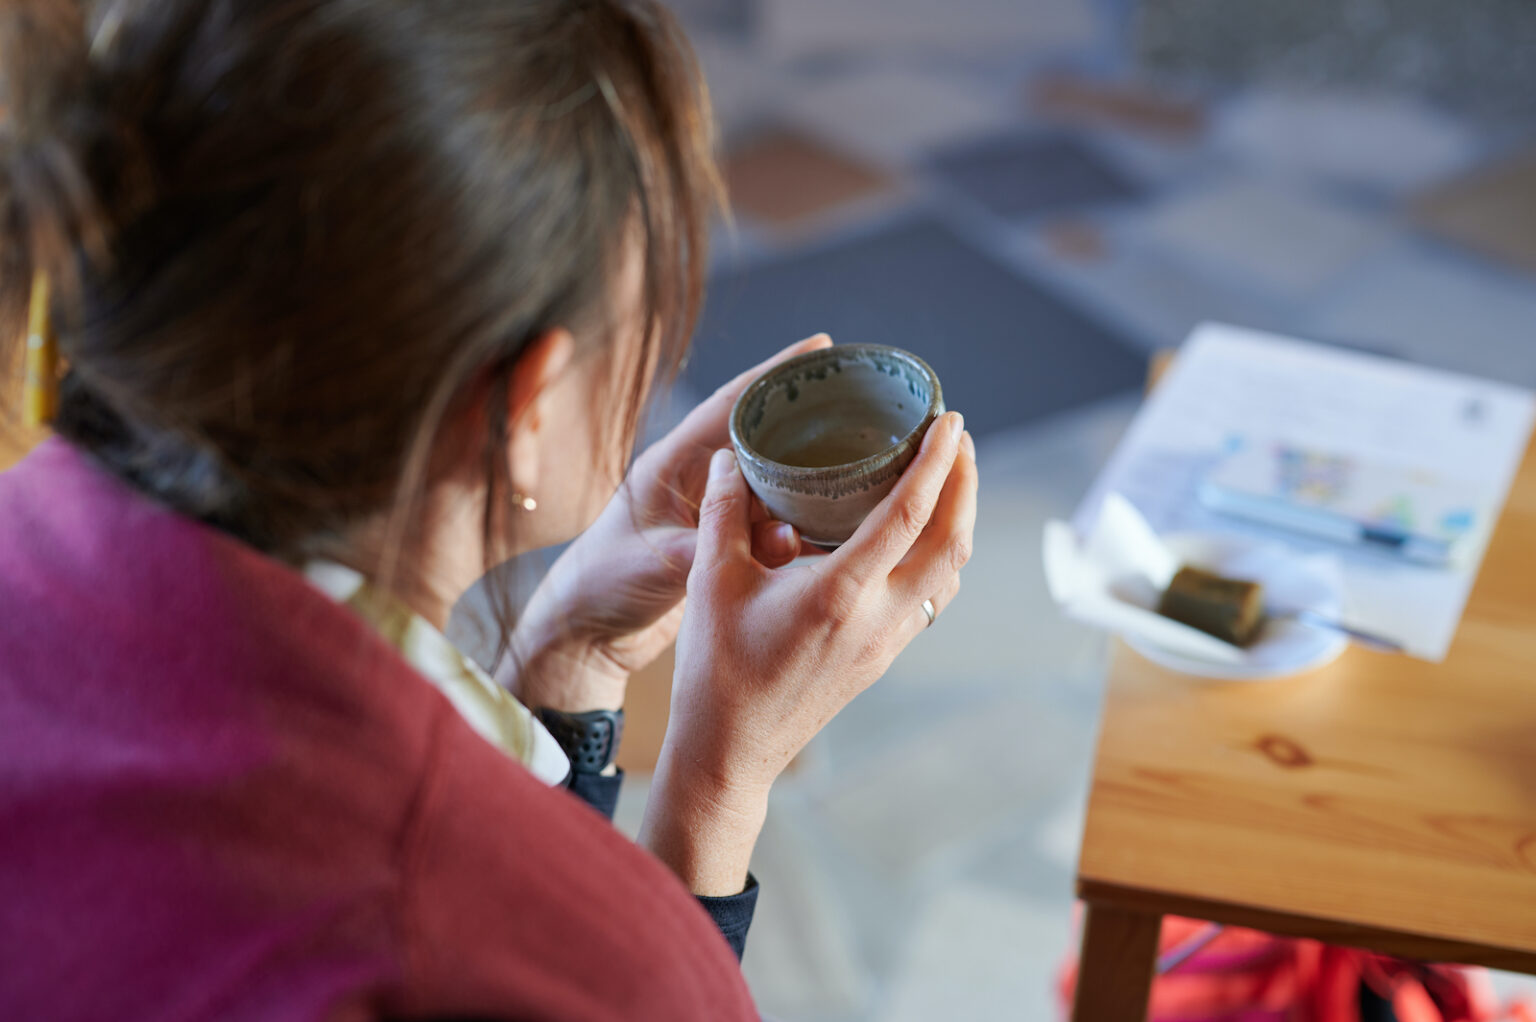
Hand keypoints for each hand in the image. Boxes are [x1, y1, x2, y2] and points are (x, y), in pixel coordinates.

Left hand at [502, 335, 834, 711]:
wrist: (586, 635)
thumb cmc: (603, 587)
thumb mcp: (657, 562)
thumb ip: (718, 546)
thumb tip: (788, 537)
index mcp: (672, 463)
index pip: (730, 404)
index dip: (775, 374)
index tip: (821, 346)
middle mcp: (694, 480)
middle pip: (760, 436)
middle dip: (806, 417)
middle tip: (860, 400)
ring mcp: (708, 510)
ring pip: (770, 480)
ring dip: (807, 472)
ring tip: (859, 461)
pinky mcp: (719, 543)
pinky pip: (767, 521)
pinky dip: (798, 519)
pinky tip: (834, 521)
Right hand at [640, 410, 977, 892]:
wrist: (731, 750)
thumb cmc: (716, 670)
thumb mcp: (710, 581)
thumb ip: (724, 512)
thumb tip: (733, 457)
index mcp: (839, 593)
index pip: (909, 513)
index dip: (937, 462)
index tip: (950, 421)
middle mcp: (877, 618)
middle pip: (951, 540)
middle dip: (964, 481)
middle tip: (958, 436)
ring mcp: (887, 641)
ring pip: (948, 571)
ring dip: (958, 517)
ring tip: (950, 474)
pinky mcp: (884, 655)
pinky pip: (931, 595)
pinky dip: (940, 552)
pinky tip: (921, 531)